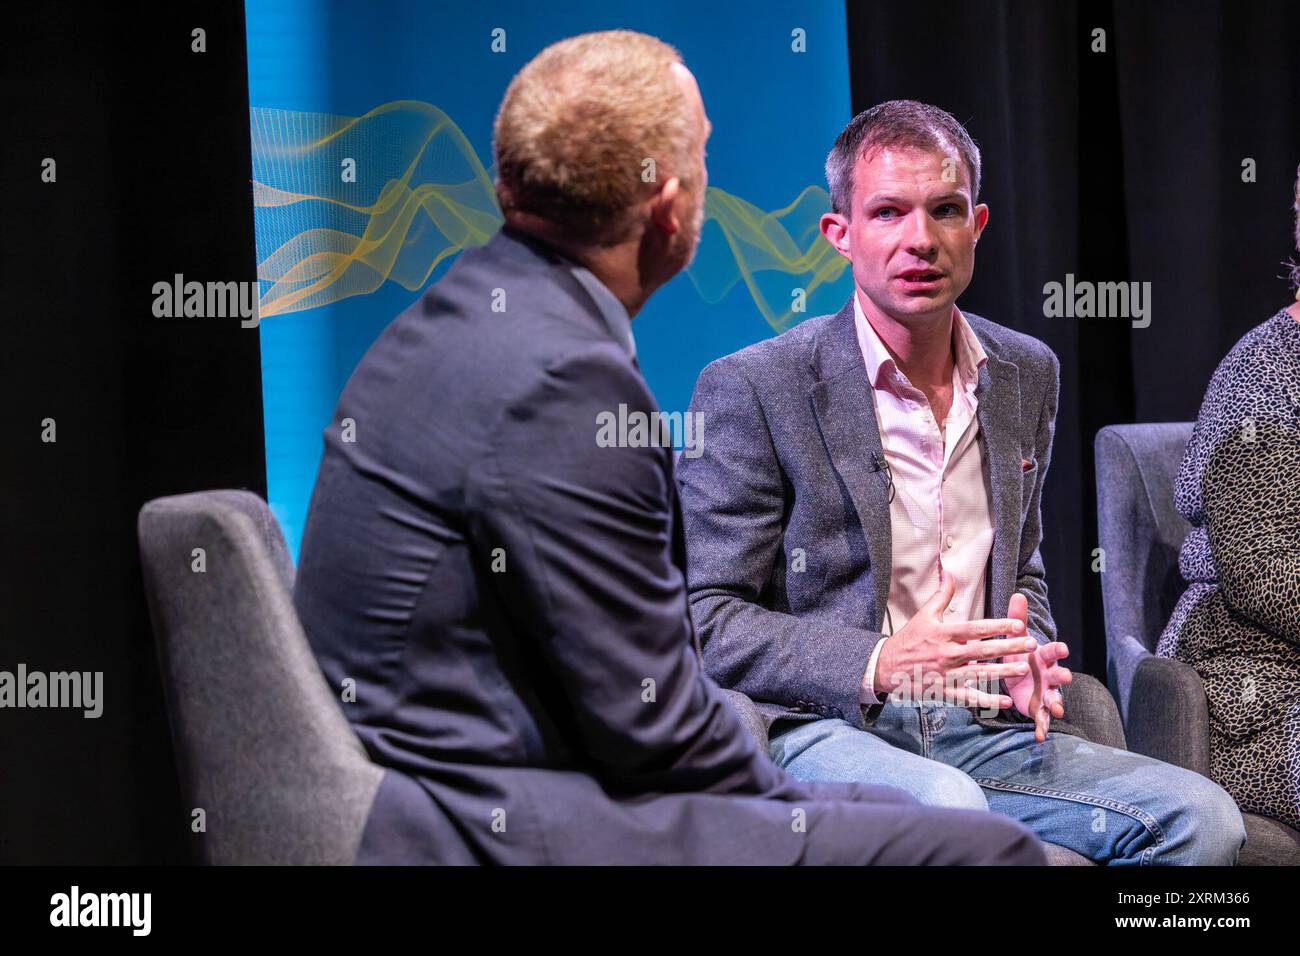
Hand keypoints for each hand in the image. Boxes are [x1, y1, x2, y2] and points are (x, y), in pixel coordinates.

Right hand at [873, 569, 1039, 708]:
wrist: (885, 666)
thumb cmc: (908, 639)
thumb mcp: (924, 614)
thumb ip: (942, 595)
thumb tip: (950, 572)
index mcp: (943, 634)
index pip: (975, 628)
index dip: (997, 626)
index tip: (1018, 624)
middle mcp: (946, 654)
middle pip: (982, 650)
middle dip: (1008, 647)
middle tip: (1030, 644)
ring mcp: (945, 674)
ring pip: (978, 673)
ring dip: (1002, 671)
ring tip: (1023, 668)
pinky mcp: (943, 691)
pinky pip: (968, 697)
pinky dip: (986, 699)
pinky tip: (1005, 699)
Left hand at [1000, 592, 1070, 741]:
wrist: (1018, 676)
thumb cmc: (1019, 654)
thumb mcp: (1015, 637)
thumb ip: (1016, 619)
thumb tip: (1018, 594)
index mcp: (1043, 657)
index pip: (1052, 651)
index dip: (1057, 650)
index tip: (1062, 647)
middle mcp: (1049, 675)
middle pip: (1059, 675)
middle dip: (1062, 676)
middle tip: (1065, 677)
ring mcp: (1046, 693)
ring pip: (1055, 699)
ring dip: (1057, 704)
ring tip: (1058, 710)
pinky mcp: (1039, 708)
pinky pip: (1042, 719)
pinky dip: (1042, 727)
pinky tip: (1040, 736)